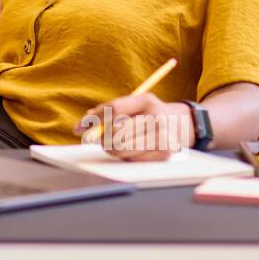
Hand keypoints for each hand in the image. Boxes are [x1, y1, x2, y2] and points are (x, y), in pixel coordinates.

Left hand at [76, 93, 193, 160]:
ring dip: (112, 149)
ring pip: (120, 148)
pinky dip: (126, 157)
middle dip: (100, 139)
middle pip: (115, 132)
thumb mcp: (132, 104)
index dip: (93, 120)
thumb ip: (107, 110)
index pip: (113, 109)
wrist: (180, 125)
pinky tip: (132, 150)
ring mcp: (162, 136)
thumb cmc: (146, 114)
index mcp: (146, 100)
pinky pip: (131, 159)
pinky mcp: (164, 153)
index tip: (78, 129)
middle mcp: (156, 117)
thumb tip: (83, 124)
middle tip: (97, 141)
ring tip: (117, 144)